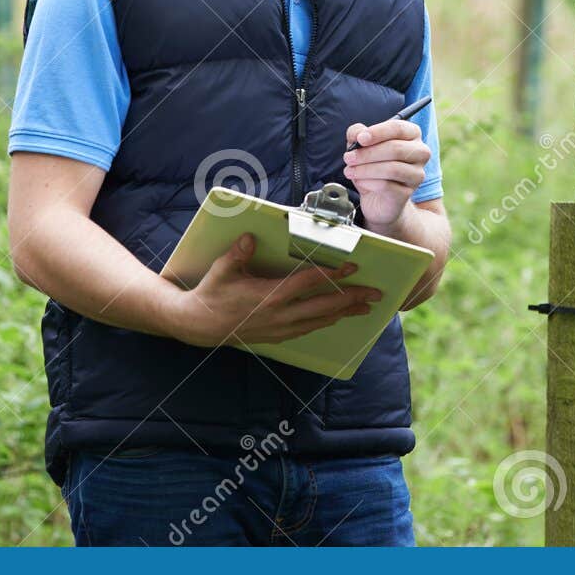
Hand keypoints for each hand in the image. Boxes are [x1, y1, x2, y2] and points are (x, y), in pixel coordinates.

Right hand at [171, 234, 382, 346]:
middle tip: (375, 293)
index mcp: (269, 296)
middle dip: (352, 299)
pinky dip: (327, 322)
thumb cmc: (212, 294)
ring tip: (366, 307)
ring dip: (345, 313)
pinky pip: (309, 329)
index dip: (331, 276)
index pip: (307, 284)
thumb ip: (237, 254)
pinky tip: (337, 317)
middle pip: (324, 307)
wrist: (199, 326)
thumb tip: (249, 237)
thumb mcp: (221, 270)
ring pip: (320, 321)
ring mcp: (280, 328)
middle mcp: (279, 315)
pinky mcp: (278, 336)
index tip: (351, 267)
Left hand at [342, 117, 428, 233]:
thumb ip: (357, 133)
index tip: (360, 139)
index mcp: (411, 134)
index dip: (378, 132)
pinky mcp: (408, 193)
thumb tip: (358, 134)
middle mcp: (420, 152)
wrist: (377, 198)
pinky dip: (368, 183)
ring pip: (392, 169)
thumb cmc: (372, 166)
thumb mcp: (361, 145)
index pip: (398, 128)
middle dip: (367, 153)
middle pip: (396, 149)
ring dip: (365, 169)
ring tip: (350, 171)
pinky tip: (360, 182)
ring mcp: (417, 174)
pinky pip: (387, 186)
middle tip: (348, 158)